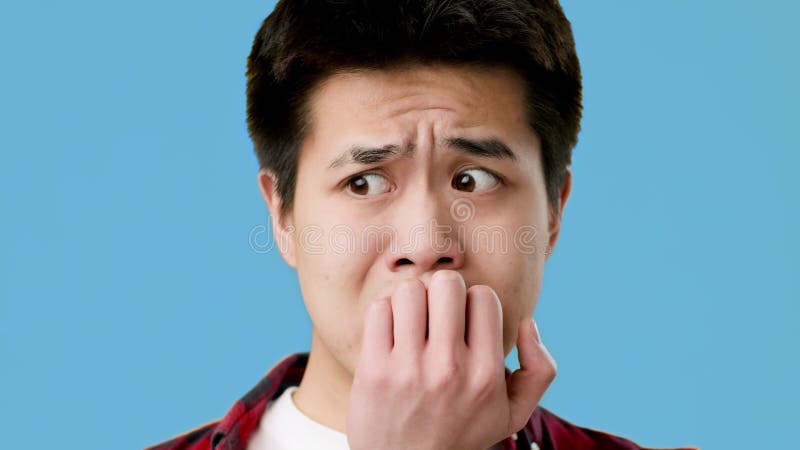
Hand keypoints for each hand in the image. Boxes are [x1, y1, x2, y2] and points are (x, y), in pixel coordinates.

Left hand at [346, 270, 555, 449]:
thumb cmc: (459, 435)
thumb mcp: (511, 414)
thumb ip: (539, 370)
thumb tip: (529, 323)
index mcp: (486, 374)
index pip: (484, 296)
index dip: (474, 302)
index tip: (465, 322)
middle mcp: (449, 368)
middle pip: (447, 284)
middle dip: (443, 292)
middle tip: (437, 314)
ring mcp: (408, 368)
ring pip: (410, 291)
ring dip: (412, 300)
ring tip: (413, 321)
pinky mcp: (374, 370)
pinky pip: (379, 310)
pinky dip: (385, 314)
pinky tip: (391, 333)